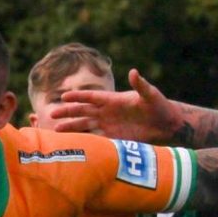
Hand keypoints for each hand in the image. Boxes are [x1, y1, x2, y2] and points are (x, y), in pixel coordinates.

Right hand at [50, 69, 181, 142]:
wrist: (166, 125)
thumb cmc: (160, 106)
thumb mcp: (151, 95)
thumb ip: (141, 85)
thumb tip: (134, 72)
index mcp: (113, 100)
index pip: (91, 97)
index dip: (78, 96)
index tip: (63, 96)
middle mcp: (107, 112)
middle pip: (83, 111)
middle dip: (67, 112)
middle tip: (51, 114)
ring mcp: (109, 126)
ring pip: (86, 126)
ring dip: (71, 128)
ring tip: (56, 130)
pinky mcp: (114, 139)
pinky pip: (96, 141)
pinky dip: (84, 142)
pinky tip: (72, 144)